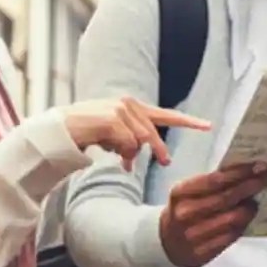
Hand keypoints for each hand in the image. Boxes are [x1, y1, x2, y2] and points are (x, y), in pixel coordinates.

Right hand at [62, 97, 210, 170]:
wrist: (58, 129)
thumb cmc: (84, 132)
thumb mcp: (113, 135)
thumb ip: (130, 139)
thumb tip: (137, 154)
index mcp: (133, 107)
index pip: (166, 114)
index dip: (188, 122)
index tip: (208, 126)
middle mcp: (129, 104)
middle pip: (152, 134)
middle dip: (157, 150)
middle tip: (166, 162)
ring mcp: (120, 110)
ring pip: (139, 142)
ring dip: (127, 153)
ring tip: (114, 153)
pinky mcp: (112, 119)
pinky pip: (127, 144)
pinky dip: (120, 152)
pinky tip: (107, 149)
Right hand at [159, 162, 266, 266]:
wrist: (164, 241)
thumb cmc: (185, 208)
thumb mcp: (190, 192)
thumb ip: (214, 182)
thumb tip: (252, 170)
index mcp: (181, 193)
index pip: (217, 179)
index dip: (243, 172)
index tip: (264, 165)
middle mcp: (186, 214)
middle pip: (230, 197)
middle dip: (258, 184)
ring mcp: (194, 236)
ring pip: (234, 219)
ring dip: (251, 207)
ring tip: (258, 201)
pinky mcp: (203, 254)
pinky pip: (232, 236)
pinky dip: (244, 224)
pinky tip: (249, 217)